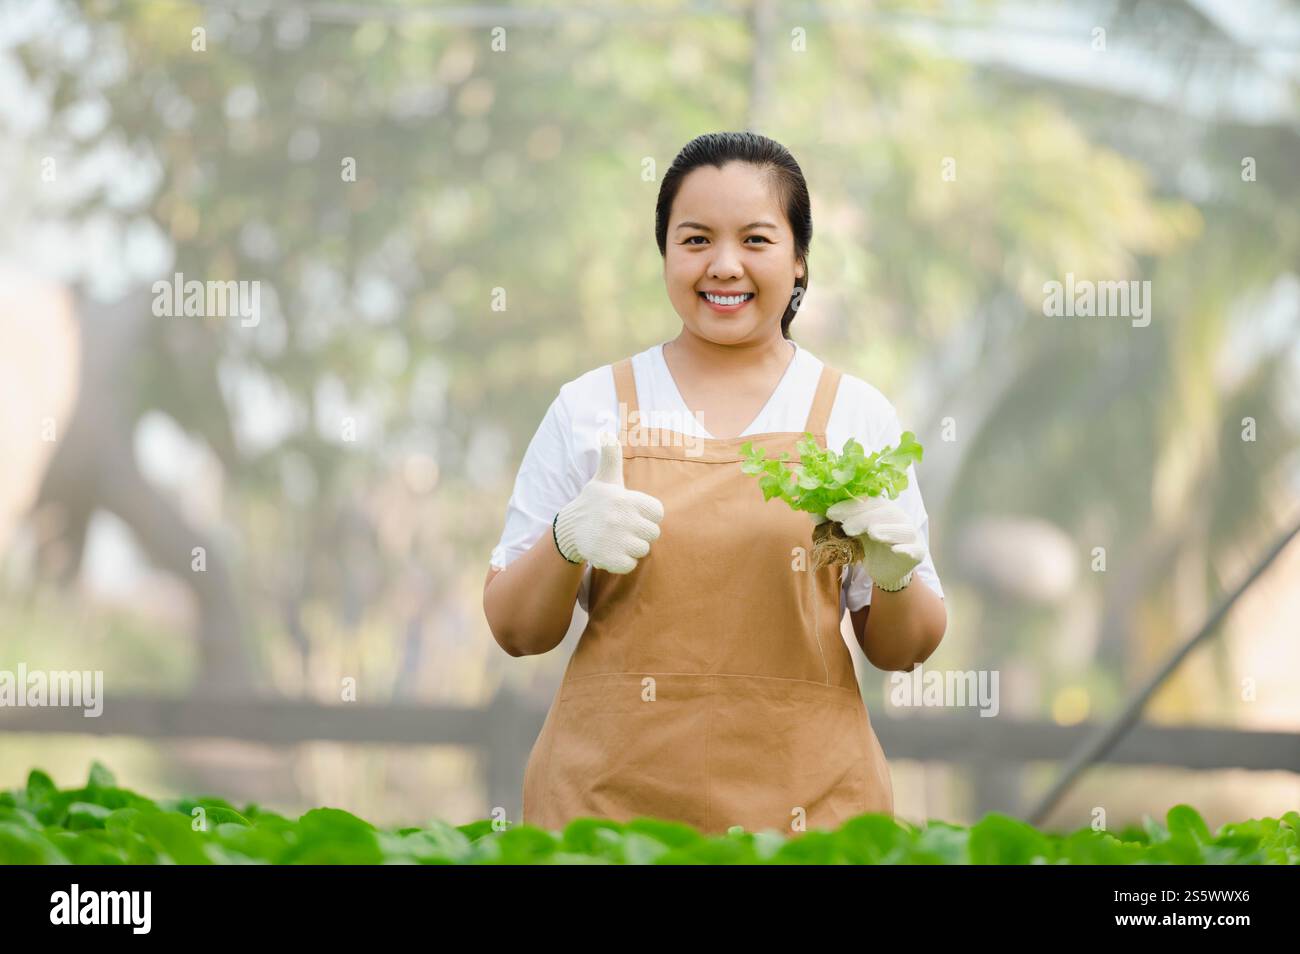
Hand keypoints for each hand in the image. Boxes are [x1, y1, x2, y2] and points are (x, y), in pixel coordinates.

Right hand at [554, 431, 664, 572]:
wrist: (569, 529)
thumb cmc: (594, 503)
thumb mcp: (604, 478)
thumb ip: (611, 456)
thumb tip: (607, 432)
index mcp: (626, 499)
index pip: (657, 512)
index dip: (647, 514)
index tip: (631, 513)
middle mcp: (621, 519)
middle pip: (652, 533)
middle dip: (640, 532)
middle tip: (623, 528)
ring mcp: (615, 540)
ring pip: (642, 550)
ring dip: (631, 548)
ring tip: (615, 539)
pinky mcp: (610, 559)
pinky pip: (630, 565)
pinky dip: (622, 561)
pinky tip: (610, 551)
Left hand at [822, 495, 925, 589]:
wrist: (886, 569)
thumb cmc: (868, 546)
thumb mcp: (851, 534)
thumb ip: (835, 523)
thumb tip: (813, 514)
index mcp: (882, 508)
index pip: (868, 501)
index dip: (850, 506)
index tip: (831, 513)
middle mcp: (898, 518)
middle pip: (885, 512)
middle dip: (865, 518)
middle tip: (847, 527)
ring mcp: (910, 535)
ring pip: (903, 529)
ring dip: (888, 530)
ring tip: (872, 533)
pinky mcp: (917, 552)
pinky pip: (914, 549)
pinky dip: (907, 549)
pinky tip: (897, 550)